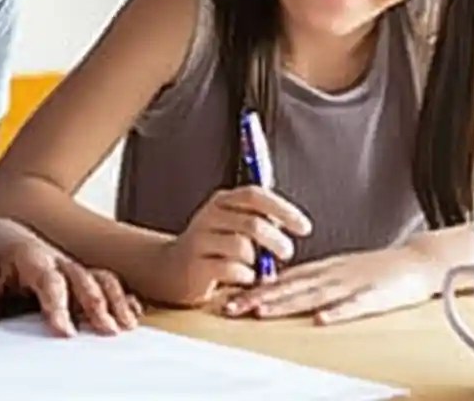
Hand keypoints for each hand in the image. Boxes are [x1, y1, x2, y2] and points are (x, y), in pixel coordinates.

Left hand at [0, 218, 141, 336]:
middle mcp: (58, 259)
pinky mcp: (80, 275)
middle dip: (98, 304)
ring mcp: (72, 267)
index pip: (48, 281)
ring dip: (116, 300)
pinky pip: (107, 282)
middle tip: (109, 330)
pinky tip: (134, 314)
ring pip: (101, 278)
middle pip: (83, 279)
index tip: (65, 332)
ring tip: (128, 325)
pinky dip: (122, 297)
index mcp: (32, 255)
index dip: (58, 305)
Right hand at [154, 186, 311, 306]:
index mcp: (221, 202)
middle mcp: (208, 217)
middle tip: (286, 253)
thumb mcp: (232, 225)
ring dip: (258, 262)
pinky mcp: (196, 266)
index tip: (304, 227)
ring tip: (257, 268)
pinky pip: (232, 270)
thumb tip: (293, 222)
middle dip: (277, 241)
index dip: (283, 209)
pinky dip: (246, 277)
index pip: (255, 195)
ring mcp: (200, 241)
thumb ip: (258, 219)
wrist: (169, 269)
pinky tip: (243, 278)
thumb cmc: (211, 248)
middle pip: (252, 223)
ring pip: (243, 248)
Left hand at [222, 245, 441, 324]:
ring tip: (261, 312)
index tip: (228, 298)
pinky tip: (321, 319)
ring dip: (286, 304)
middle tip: (230, 307)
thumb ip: (310, 280)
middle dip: (257, 298)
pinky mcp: (376, 295)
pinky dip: (338, 311)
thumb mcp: (337, 271)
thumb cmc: (376, 269)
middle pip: (289, 288)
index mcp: (321, 269)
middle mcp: (331, 275)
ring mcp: (352, 284)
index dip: (253, 289)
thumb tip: (278, 290)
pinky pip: (356, 305)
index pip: (281, 280)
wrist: (418, 261)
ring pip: (313, 295)